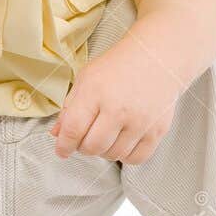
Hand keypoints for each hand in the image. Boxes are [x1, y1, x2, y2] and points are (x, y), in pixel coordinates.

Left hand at [51, 37, 181, 163]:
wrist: (157, 57)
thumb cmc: (119, 66)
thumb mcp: (87, 78)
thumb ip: (69, 107)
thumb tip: (57, 134)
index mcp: (95, 92)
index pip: (73, 130)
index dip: (63, 145)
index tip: (62, 150)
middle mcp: (118, 109)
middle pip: (92, 147)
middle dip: (84, 147)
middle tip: (87, 137)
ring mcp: (140, 121)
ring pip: (113, 155)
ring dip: (105, 150)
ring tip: (107, 134)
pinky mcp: (157, 129)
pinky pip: (136, 158)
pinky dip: (126, 155)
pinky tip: (123, 141)